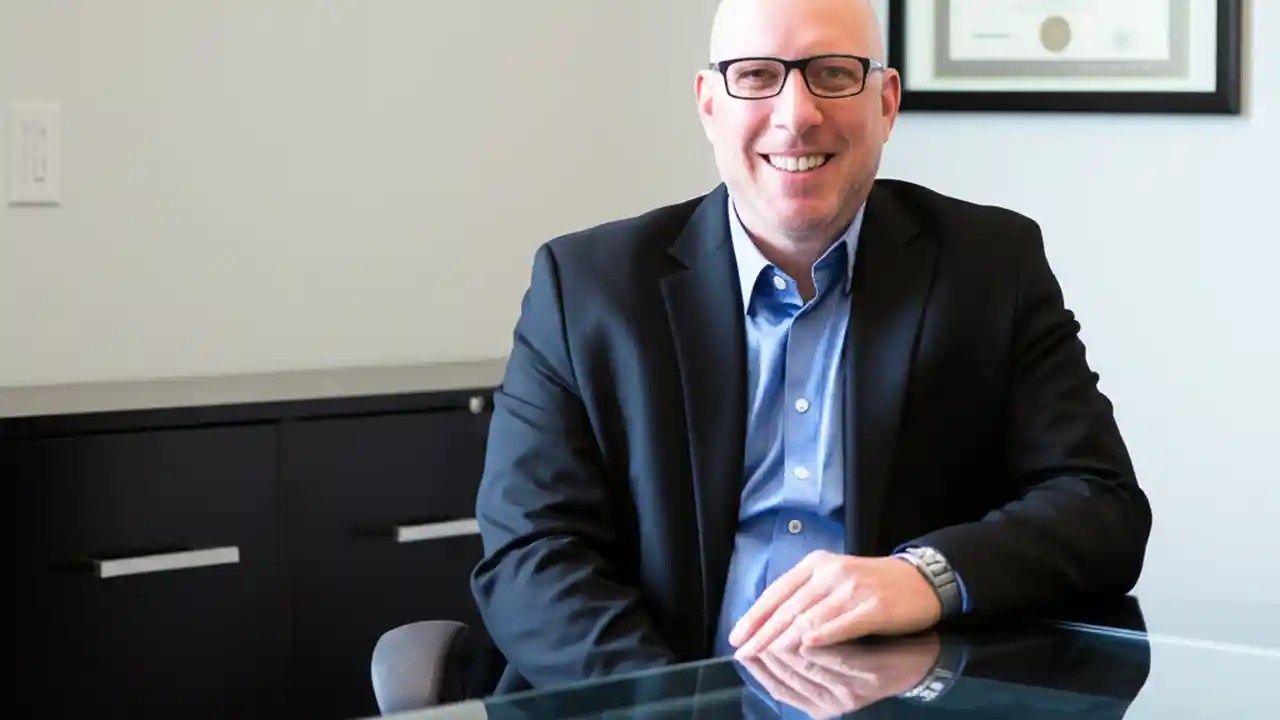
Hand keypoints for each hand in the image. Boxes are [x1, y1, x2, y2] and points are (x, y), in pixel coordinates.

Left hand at [729, 551, 941, 656]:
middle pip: (789, 606)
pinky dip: (823, 635)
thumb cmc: (870, 584)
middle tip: (745, 653)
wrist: (918, 580)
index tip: (737, 637)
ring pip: (811, 616)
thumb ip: (803, 596)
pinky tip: (806, 646)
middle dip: (763, 633)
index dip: (755, 616)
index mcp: (815, 565)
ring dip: (785, 639)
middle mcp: (830, 573)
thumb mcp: (832, 579)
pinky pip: (843, 623)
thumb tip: (769, 622)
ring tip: (766, 657)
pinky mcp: (873, 606)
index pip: (777, 592)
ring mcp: (852, 588)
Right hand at [739, 633, 941, 718]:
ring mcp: (849, 693)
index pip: (777, 688)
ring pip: (805, 668)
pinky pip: (835, 659)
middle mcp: (830, 705)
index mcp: (817, 705)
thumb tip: (763, 642)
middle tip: (745, 634)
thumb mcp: (832, 666)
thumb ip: (801, 662)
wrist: (920, 656)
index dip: (756, 667)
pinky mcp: (869, 676)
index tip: (738, 644)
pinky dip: (817, 645)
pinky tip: (804, 631)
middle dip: (763, 653)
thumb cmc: (870, 657)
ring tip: (767, 626)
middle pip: (786, 679)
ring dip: (783, 646)